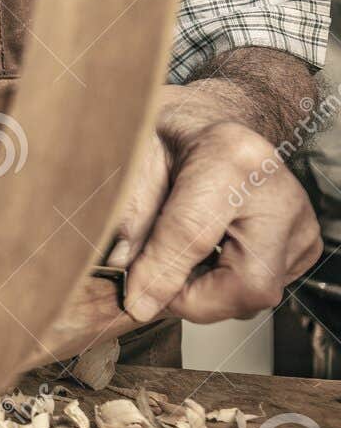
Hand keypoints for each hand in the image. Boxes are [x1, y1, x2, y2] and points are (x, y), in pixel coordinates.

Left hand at [111, 85, 321, 323]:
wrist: (214, 124)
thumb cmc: (170, 136)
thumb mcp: (134, 156)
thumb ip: (129, 208)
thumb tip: (122, 266)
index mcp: (231, 157)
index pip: (194, 233)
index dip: (160, 275)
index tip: (135, 302)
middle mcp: (279, 192)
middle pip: (246, 282)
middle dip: (192, 299)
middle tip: (152, 283)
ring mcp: (301, 221)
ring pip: (255, 295)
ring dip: (205, 293)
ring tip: (176, 259)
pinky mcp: (305, 244)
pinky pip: (263, 288)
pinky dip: (224, 286)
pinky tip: (205, 256)